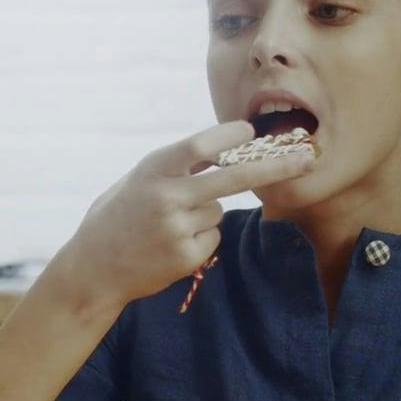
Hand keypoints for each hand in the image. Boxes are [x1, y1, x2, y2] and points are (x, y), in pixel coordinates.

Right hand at [51, 121, 313, 311]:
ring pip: (219, 209)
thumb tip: (224, 150)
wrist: (92, 269)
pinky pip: (213, 235)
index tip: (252, 131)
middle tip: (307, 158)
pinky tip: (169, 244)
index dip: (230, 136)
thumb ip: (174, 167)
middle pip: (233, 177)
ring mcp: (177, 229)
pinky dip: (200, 236)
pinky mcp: (186, 256)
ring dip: (206, 212)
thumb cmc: (115, 217)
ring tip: (168, 224)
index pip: (201, 146)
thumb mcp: (135, 180)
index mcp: (152, 170)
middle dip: (275, 167)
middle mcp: (166, 197)